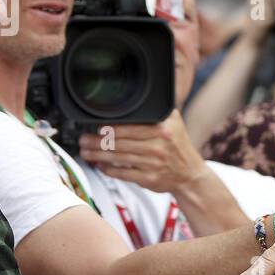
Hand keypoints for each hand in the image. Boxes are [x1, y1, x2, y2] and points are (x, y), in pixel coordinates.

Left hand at [77, 111, 205, 195]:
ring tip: (86, 151)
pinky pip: (122, 173)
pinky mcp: (148, 178)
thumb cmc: (178, 146)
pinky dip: (108, 169)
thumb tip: (135, 96)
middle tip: (83, 139)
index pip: (128, 127)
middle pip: (119, 143)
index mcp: (162, 129)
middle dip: (96, 142)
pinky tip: (99, 165)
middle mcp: (158, 146)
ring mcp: (152, 164)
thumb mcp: (174, 122)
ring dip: (97, 155)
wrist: (190, 174)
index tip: (95, 127)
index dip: (108, 128)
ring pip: (118, 158)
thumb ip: (156, 110)